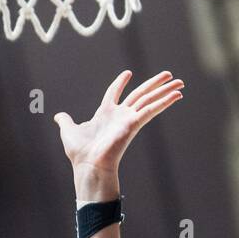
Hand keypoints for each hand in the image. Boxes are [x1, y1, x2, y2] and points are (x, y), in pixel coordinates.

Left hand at [54, 69, 183, 196]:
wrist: (88, 164)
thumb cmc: (79, 152)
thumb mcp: (68, 130)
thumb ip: (65, 121)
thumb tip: (58, 116)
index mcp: (104, 113)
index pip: (114, 92)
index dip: (120, 82)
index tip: (127, 73)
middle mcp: (119, 115)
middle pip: (139, 94)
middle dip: (154, 84)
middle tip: (169, 74)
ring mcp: (128, 119)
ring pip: (149, 99)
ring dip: (165, 90)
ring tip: (180, 81)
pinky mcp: (134, 124)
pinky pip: (151, 109)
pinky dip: (164, 101)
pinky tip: (177, 94)